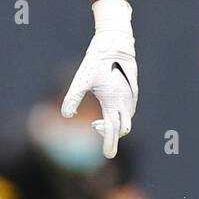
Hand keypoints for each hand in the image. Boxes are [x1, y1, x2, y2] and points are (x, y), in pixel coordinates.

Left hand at [61, 0, 136, 158]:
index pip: (113, 129)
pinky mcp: (132, 91)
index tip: (107, 155)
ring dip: (114, 124)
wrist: (115, 43)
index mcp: (113, 101)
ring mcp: (131, 96)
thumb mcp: (81, 80)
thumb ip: (72, 98)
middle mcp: (125, 101)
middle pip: (123, 128)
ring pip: (127, 119)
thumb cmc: (96, 62)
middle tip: (95, 130)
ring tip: (96, 122)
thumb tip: (66, 116)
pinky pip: (129, 110)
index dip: (110, 143)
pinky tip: (107, 110)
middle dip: (112, 135)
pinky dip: (119, 115)